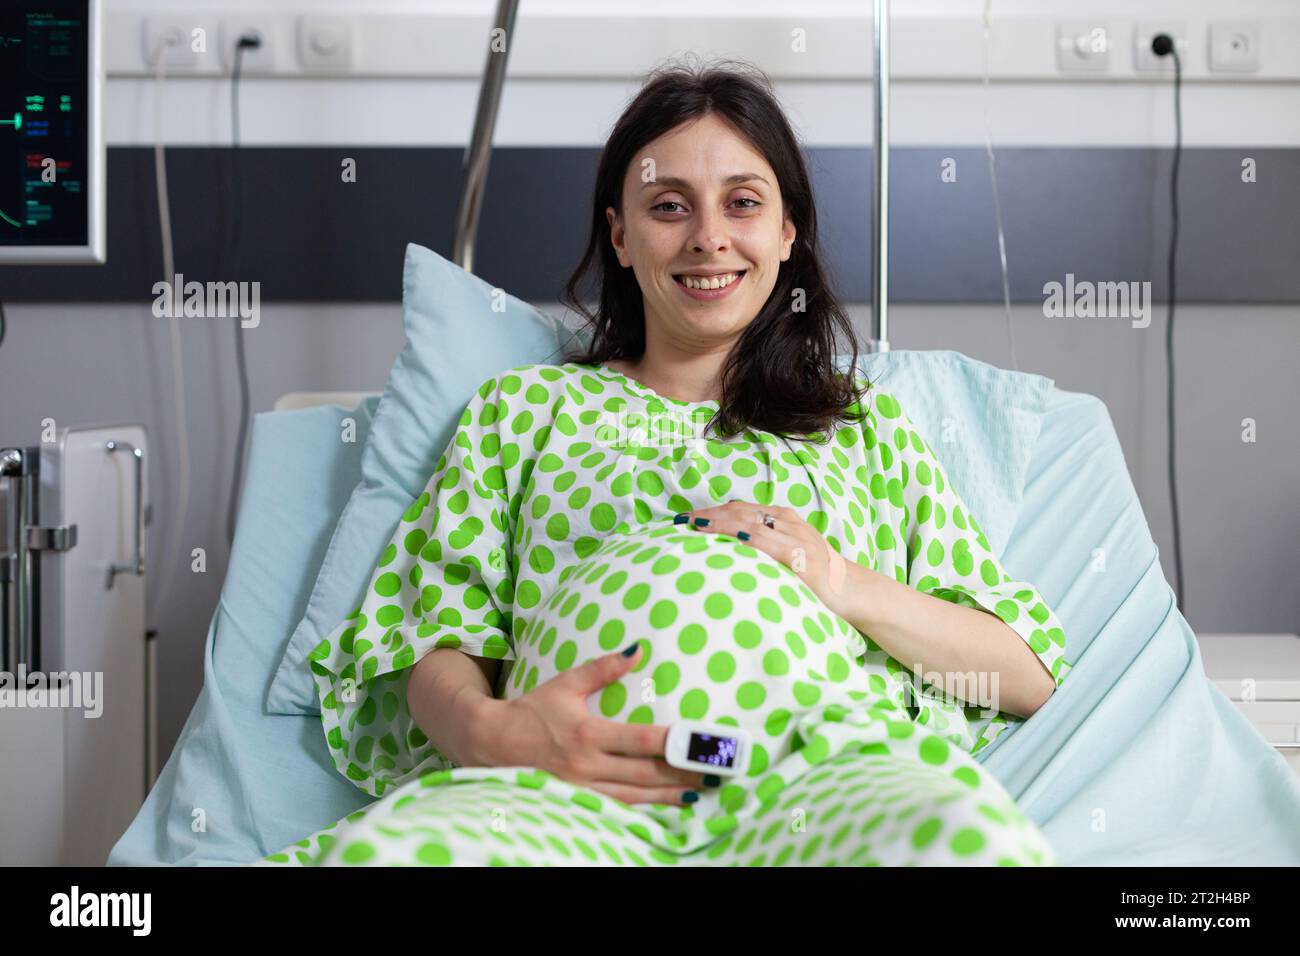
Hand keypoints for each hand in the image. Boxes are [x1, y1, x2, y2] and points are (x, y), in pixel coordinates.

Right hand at [475, 645, 712, 806]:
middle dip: (681, 773)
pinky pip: (616, 808)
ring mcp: (581, 788)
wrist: (490, 743)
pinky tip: (664, 806)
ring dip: (669, 796)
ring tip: (698, 791)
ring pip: (634, 796)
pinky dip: (643, 809)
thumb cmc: (531, 710)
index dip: (672, 743)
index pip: (640, 740)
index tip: (698, 743)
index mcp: (587, 733)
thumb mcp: (565, 684)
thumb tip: (638, 649)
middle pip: (645, 773)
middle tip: (713, 771)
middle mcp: (586, 765)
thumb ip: (603, 669)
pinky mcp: (576, 800)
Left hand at [679, 501, 859, 623]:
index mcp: (784, 518)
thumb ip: (764, 548)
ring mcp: (795, 538)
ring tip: (694, 525)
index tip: (686, 517)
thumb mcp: (789, 555)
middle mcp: (788, 522)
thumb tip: (732, 547)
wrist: (854, 591)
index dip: (712, 510)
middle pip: (740, 510)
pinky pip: (770, 544)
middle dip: (708, 513)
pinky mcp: (801, 557)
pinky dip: (748, 539)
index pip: (740, 508)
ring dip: (719, 523)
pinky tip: (731, 540)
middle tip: (680, 519)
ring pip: (750, 522)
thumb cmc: (818, 577)